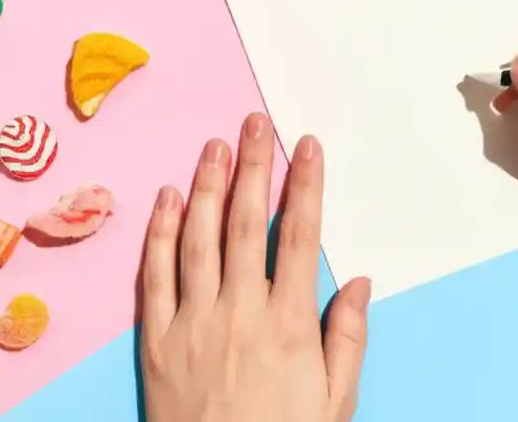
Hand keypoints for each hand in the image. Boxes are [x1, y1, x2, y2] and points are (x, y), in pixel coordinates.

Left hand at [141, 113, 371, 421]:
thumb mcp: (336, 401)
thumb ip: (348, 338)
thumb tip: (360, 281)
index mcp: (289, 325)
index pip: (300, 236)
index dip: (305, 186)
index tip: (306, 147)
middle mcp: (240, 312)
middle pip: (247, 223)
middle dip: (254, 166)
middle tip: (256, 124)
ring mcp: (194, 323)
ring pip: (199, 238)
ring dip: (208, 185)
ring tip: (215, 145)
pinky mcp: (157, 341)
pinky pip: (156, 275)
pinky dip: (160, 233)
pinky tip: (168, 199)